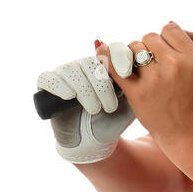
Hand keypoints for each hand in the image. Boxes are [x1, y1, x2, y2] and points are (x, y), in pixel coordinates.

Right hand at [36, 43, 137, 163]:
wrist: (96, 141)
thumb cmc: (116, 119)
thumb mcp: (132, 99)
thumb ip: (139, 80)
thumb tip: (145, 58)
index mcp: (103, 64)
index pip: (108, 50)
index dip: (117, 56)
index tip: (127, 72)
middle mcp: (83, 66)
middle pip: (89, 61)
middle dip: (101, 84)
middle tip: (110, 106)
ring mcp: (64, 75)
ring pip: (70, 69)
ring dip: (84, 89)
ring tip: (95, 109)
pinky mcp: (47, 87)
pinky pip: (47, 78)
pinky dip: (58, 85)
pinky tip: (70, 96)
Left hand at [96, 22, 192, 149]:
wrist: (185, 129)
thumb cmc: (190, 96)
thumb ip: (187, 44)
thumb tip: (170, 24)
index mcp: (192, 57)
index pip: (169, 29)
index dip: (165, 37)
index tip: (165, 48)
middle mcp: (173, 65)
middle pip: (149, 37)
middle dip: (148, 46)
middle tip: (153, 63)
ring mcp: (154, 79)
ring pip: (133, 48)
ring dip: (133, 55)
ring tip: (140, 69)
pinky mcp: (136, 92)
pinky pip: (115, 67)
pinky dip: (106, 57)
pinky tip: (101, 50)